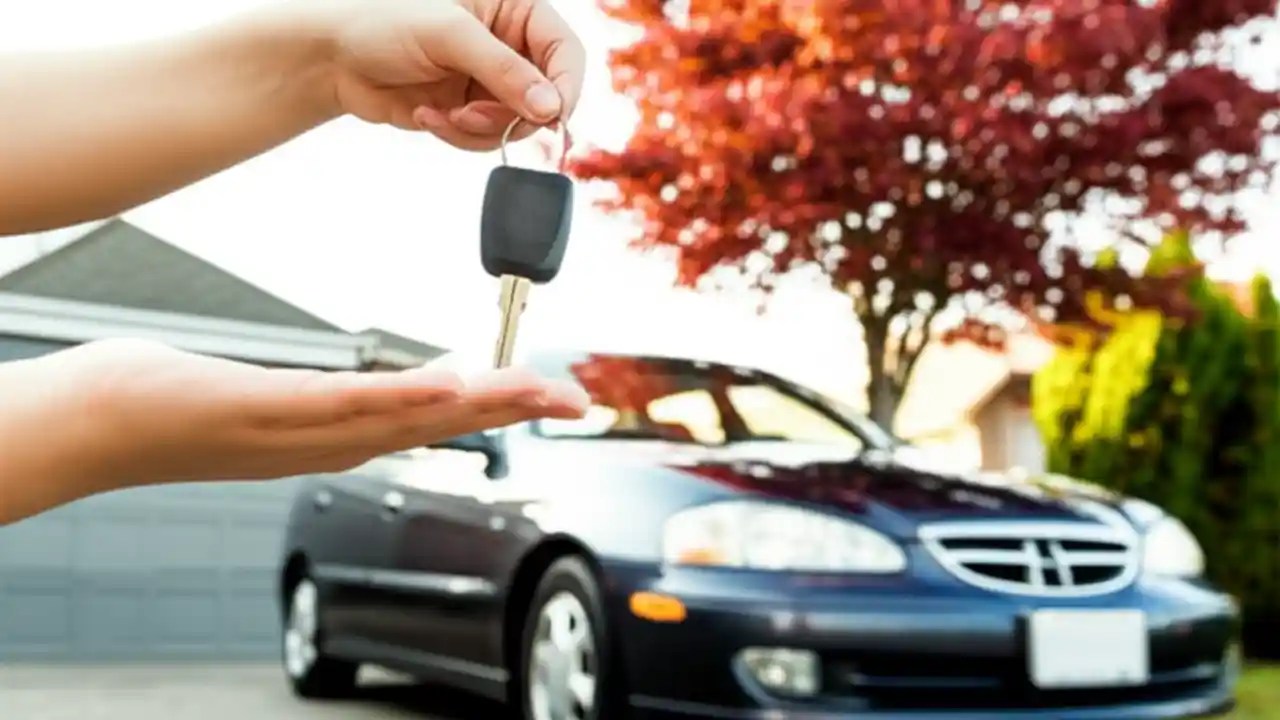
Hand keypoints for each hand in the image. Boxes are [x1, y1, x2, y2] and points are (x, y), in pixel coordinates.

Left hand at [0, 339, 587, 521]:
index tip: (553, 399)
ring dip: (477, 407)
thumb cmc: (181, 402)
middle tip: (575, 402)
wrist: (99, 423)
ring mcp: (300, 433)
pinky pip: (345, 404)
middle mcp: (329, 446)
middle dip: (511, 413)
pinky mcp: (266, 410)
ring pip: (406, 419)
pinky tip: (448, 385)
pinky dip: (404, 398)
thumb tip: (415, 380)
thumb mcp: (282, 396)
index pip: (436, 425)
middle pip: (438, 428)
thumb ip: (349, 394)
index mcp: (338, 439)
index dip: (501, 413)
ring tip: (532, 392)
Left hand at [312, 0, 585, 149]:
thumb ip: (505, 71)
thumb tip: (552, 110)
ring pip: (517, 124)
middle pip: (546, 95)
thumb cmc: (381, 21)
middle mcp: (508, 44)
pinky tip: (427, 116)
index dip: (564, 87)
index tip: (550, 117)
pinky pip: (486, 138)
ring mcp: (488, 80)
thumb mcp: (449, 35)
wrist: (330, 56)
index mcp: (515, 8)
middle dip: (510, 114)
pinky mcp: (468, 110)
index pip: (564, 52)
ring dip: (480, 129)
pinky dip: (459, 136)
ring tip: (442, 115)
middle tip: (472, 115)